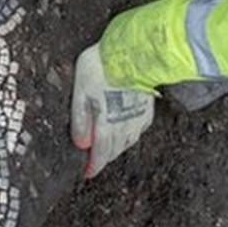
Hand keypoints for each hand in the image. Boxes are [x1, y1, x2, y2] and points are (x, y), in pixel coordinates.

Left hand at [70, 43, 154, 178]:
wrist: (131, 52)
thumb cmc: (101, 68)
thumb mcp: (80, 93)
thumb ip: (81, 120)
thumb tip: (81, 145)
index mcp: (108, 124)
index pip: (101, 153)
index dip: (94, 165)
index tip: (88, 173)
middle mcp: (126, 126)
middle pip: (114, 149)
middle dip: (104, 157)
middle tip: (95, 161)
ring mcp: (139, 117)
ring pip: (127, 141)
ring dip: (117, 147)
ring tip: (108, 149)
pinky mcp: (147, 108)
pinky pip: (138, 129)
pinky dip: (129, 134)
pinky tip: (126, 130)